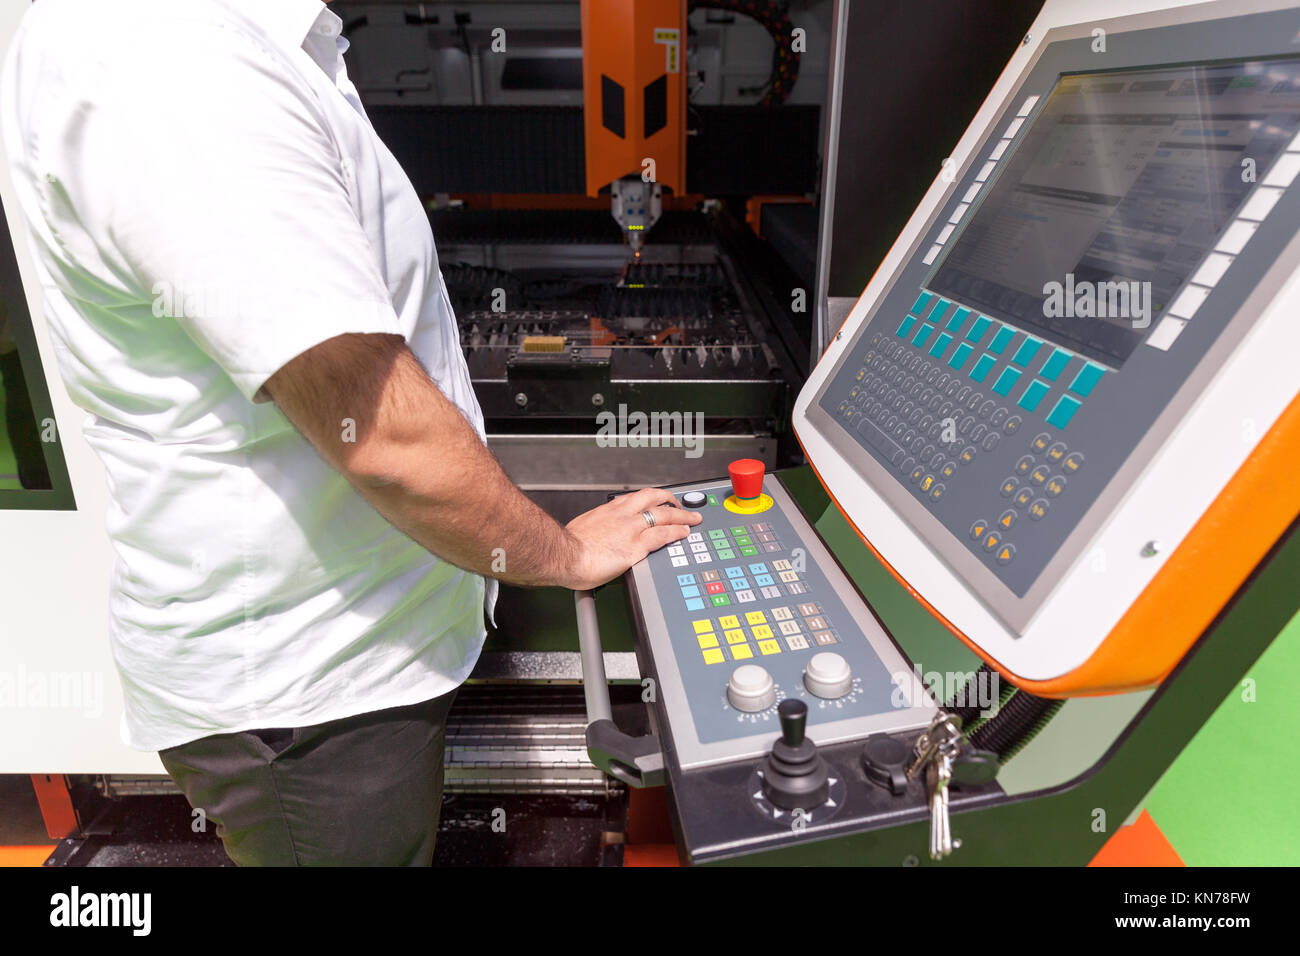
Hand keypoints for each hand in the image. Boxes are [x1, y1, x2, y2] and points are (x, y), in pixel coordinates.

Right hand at [563, 487, 701, 590]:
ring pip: (664, 515)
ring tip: (692, 518)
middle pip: (653, 498)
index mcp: (608, 511)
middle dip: (670, 500)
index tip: (654, 501)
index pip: (634, 499)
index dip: (648, 499)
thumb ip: (594, 531)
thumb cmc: (567, 548)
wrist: (565, 556)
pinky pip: (663, 535)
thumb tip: (593, 539)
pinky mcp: (637, 545)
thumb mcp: (581, 530)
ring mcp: (631, 528)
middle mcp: (622, 515)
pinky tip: (684, 533)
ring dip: (681, 516)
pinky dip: (677, 532)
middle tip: (679, 504)